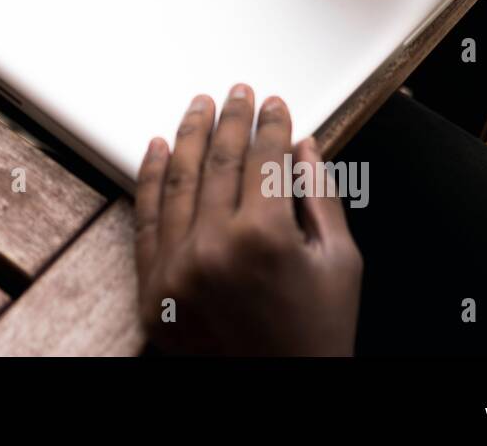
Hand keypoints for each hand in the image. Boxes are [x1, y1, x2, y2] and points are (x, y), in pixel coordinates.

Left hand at [135, 85, 361, 355]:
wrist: (282, 392)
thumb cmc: (317, 336)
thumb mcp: (340, 263)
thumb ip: (321, 197)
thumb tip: (304, 145)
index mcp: (265, 238)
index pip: (264, 160)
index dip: (271, 126)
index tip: (274, 105)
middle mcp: (214, 248)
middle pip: (219, 163)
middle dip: (231, 121)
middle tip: (237, 93)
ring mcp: (177, 269)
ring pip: (179, 182)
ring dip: (189, 137)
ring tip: (198, 107)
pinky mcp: (153, 289)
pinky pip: (146, 220)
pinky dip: (150, 179)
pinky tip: (158, 148)